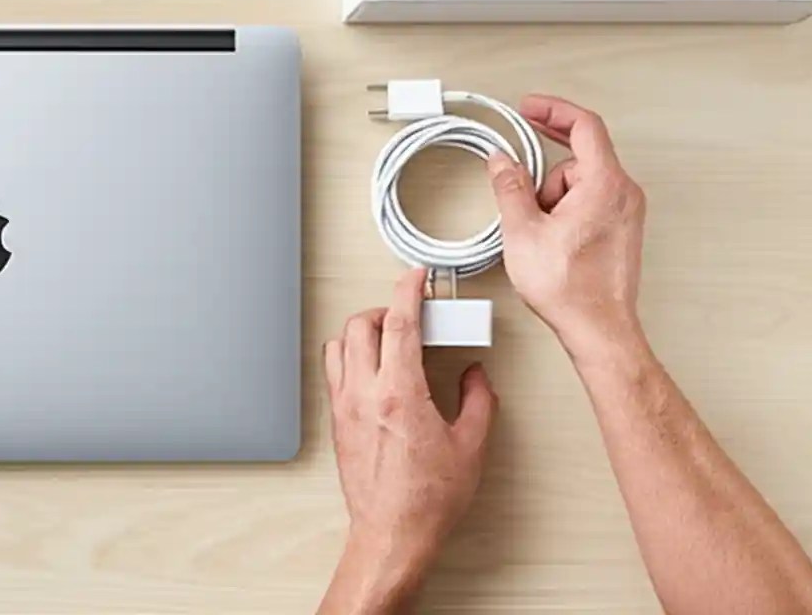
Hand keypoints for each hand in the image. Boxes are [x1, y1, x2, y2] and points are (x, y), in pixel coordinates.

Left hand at [319, 268, 496, 613]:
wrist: (392, 534)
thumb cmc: (427, 499)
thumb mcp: (471, 446)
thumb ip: (478, 400)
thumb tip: (475, 377)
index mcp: (399, 394)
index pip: (398, 323)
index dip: (408, 291)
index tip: (415, 278)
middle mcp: (363, 394)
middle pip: (359, 325)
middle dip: (384, 309)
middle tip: (409, 314)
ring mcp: (344, 407)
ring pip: (338, 345)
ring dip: (362, 332)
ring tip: (388, 338)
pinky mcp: (336, 422)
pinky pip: (333, 371)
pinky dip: (349, 356)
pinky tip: (371, 368)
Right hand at [487, 95, 647, 359]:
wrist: (598, 328)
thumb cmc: (571, 288)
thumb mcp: (523, 231)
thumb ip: (510, 188)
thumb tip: (501, 162)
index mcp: (605, 184)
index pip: (584, 125)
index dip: (553, 110)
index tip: (531, 107)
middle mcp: (624, 193)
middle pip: (578, 160)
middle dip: (544, 176)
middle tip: (522, 192)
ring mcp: (627, 213)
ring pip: (581, 185)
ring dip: (553, 201)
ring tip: (540, 235)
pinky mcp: (622, 230)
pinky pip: (590, 204)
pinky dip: (566, 213)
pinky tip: (551, 241)